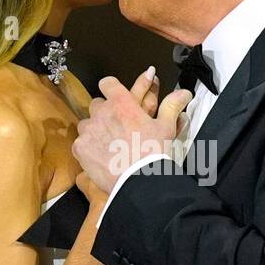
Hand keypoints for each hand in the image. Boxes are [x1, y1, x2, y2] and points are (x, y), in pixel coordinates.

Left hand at [73, 73, 190, 192]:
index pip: (108, 83)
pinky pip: (80, 143)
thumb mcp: (166, 127)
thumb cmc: (153, 152)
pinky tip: (100, 157)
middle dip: (105, 113)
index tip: (116, 98)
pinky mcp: (80, 147)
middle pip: (97, 104)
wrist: (138, 180)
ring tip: (108, 144)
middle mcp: (102, 112)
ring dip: (95, 130)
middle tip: (117, 127)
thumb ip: (172, 106)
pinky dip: (88, 148)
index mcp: (122, 102)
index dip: (111, 89)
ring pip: (87, 124)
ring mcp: (89, 129)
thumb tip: (184, 92)